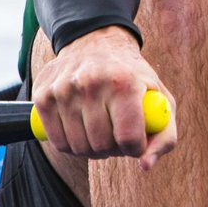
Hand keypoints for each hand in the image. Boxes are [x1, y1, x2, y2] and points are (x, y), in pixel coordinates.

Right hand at [33, 27, 177, 168]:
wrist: (96, 41)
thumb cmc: (132, 76)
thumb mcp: (160, 97)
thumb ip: (164, 136)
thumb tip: (145, 165)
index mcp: (124, 82)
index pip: (128, 138)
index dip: (134, 148)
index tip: (135, 142)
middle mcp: (91, 83)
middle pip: (101, 146)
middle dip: (113, 149)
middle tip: (117, 136)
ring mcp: (63, 89)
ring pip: (78, 148)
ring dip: (92, 149)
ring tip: (101, 131)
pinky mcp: (43, 96)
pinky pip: (57, 142)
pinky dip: (72, 145)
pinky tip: (82, 129)